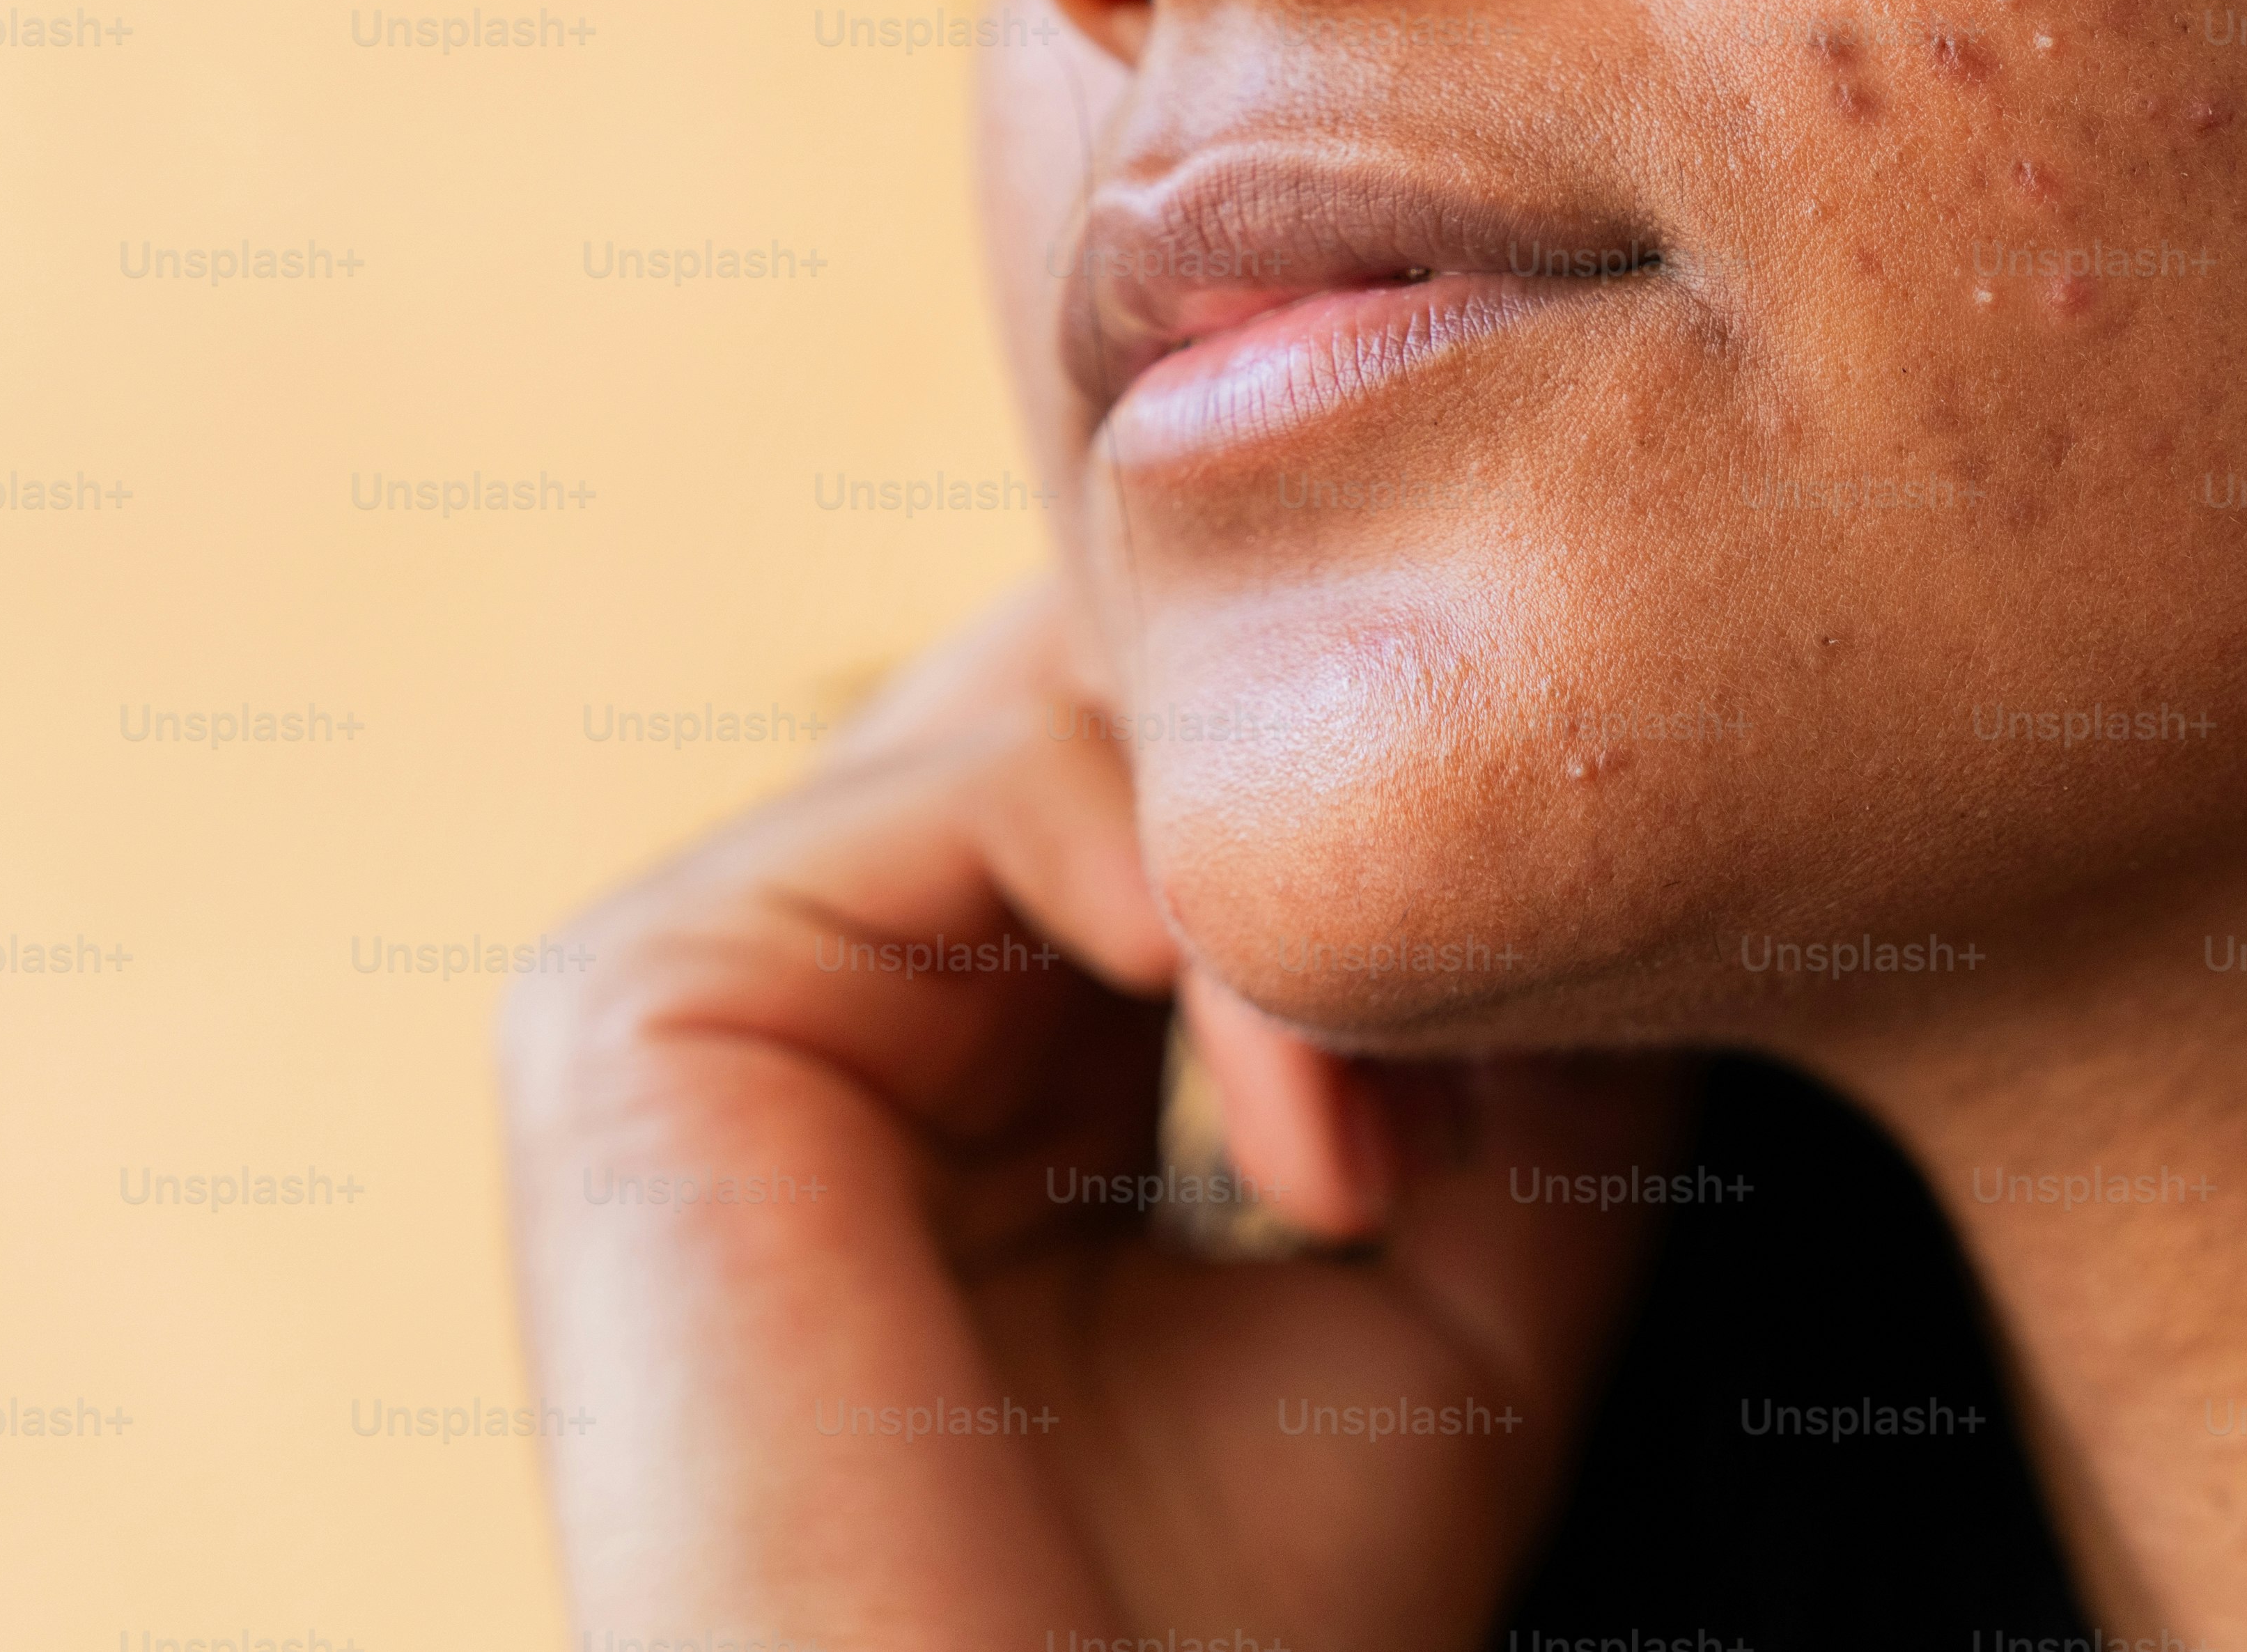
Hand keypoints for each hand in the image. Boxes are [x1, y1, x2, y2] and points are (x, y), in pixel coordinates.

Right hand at [501, 575, 1684, 1648]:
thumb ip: (1511, 1019)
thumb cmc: (1234, 1628)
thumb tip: (1609, 775)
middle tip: (1519, 1032)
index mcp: (984, 1032)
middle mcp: (834, 975)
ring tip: (1385, 1173)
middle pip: (1148, 688)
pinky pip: (988, 779)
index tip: (1594, 980)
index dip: (1405, 795)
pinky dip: (1195, 902)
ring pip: (1101, 712)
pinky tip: (1302, 1148)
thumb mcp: (1463, 1271)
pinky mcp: (637, 999)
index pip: (1199, 754)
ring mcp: (715, 973)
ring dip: (1313, 902)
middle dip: (1359, 808)